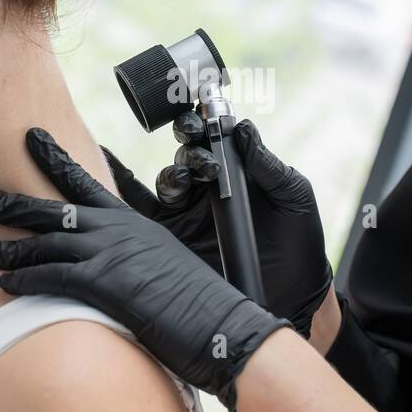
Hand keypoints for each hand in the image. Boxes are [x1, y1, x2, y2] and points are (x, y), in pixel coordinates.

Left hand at [0, 127, 294, 411]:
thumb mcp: (163, 269)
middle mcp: (119, 231)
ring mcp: (112, 254)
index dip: (55, 160)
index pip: (86, 183)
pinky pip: (54, 277)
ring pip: (45, 242)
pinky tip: (5, 284)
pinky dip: (26, 279)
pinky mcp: (107, 283)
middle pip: (52, 208)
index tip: (30, 138)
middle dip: (8, 200)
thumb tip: (117, 272)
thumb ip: (133, 261)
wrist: (225, 325)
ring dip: (6, 246)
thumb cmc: (199, 305)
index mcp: (133, 223)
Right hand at [100, 114, 332, 338]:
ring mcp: (189, 212)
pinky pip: (144, 213)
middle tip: (198, 150)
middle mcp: (208, 187)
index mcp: (236, 171)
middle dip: (188, 144)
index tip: (207, 119)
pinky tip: (114, 179)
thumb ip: (267, 165)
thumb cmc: (298, 239)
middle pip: (186, 154)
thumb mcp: (292, 196)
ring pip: (167, 181)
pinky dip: (124, 192)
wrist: (294, 293)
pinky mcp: (174, 238)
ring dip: (174, 175)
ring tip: (186, 181)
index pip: (214, 139)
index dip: (206, 124)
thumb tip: (244, 128)